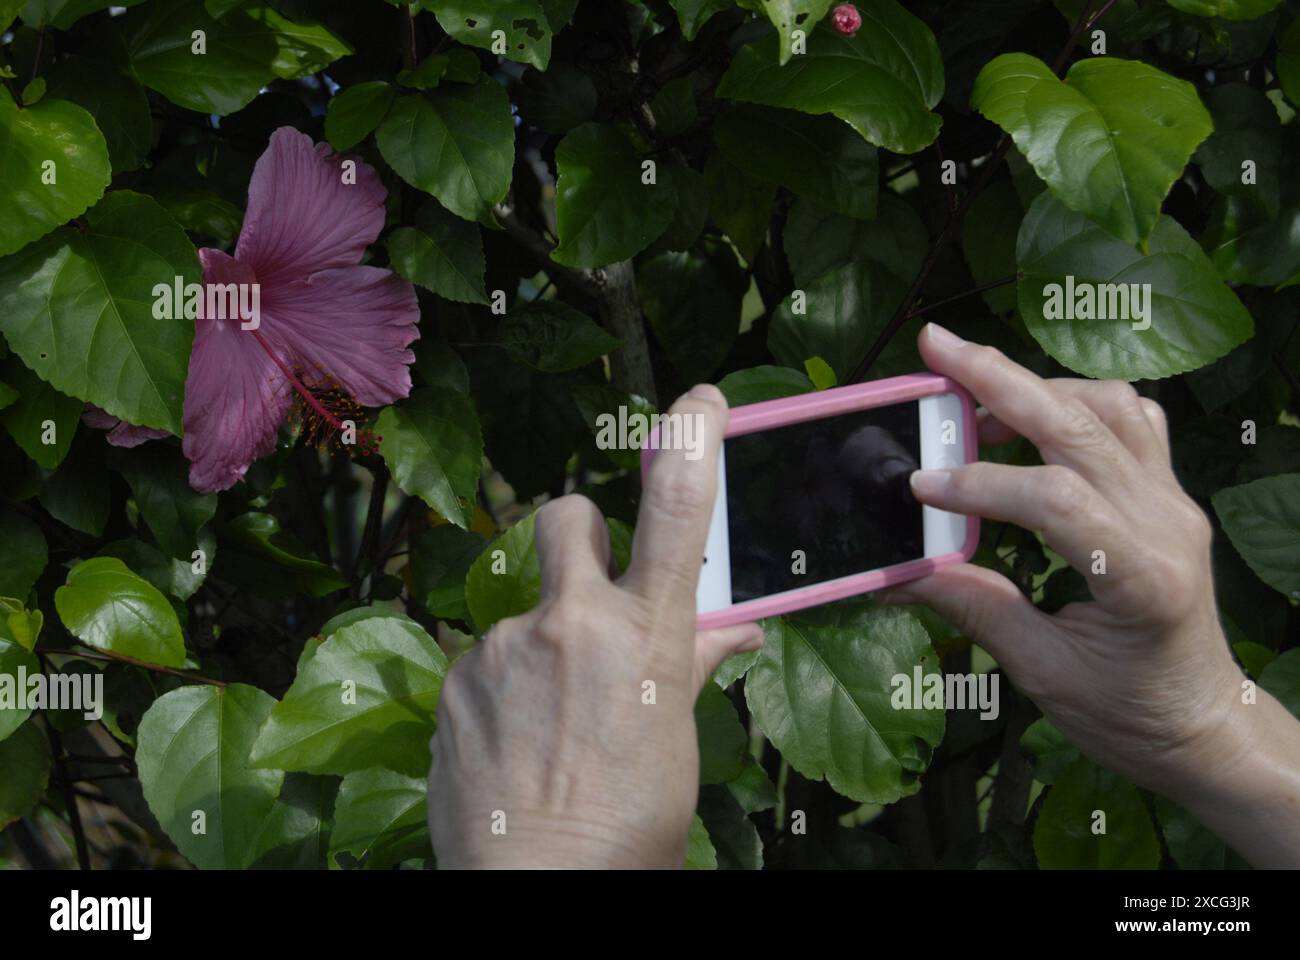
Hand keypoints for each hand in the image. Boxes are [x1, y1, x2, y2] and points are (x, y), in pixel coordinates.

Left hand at [427, 384, 762, 867]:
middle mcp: (570, 623)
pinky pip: (481, 658)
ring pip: (521, 607)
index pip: (678, 510)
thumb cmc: (631, 825)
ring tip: (548, 716)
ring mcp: (501, 647)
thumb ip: (692, 665)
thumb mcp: (678, 741)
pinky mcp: (451, 680)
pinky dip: (499, 686)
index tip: (697, 401)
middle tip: (588, 581)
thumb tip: (735, 629)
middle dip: (578, 530)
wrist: (539, 891)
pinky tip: (512, 740)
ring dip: (537, 640)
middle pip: (565, 515)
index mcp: (646, 635)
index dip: (691, 441)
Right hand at [887, 323, 1299, 866]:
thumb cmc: (1130, 714)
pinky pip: (1133, 421)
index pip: (1054, 499)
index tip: (918, 488)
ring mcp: (1173, 500)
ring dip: (1038, 385)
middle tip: (937, 347)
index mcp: (1140, 577)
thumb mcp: (1045, 674)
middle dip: (1001, 379)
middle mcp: (1166, 522)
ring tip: (975, 390)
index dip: (979, 483)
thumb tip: (899, 573)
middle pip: (1082, 423)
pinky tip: (1034, 415)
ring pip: (1111, 406)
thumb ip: (976, 610)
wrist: (1204, 724)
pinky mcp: (1168, 494)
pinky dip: (1078, 401)